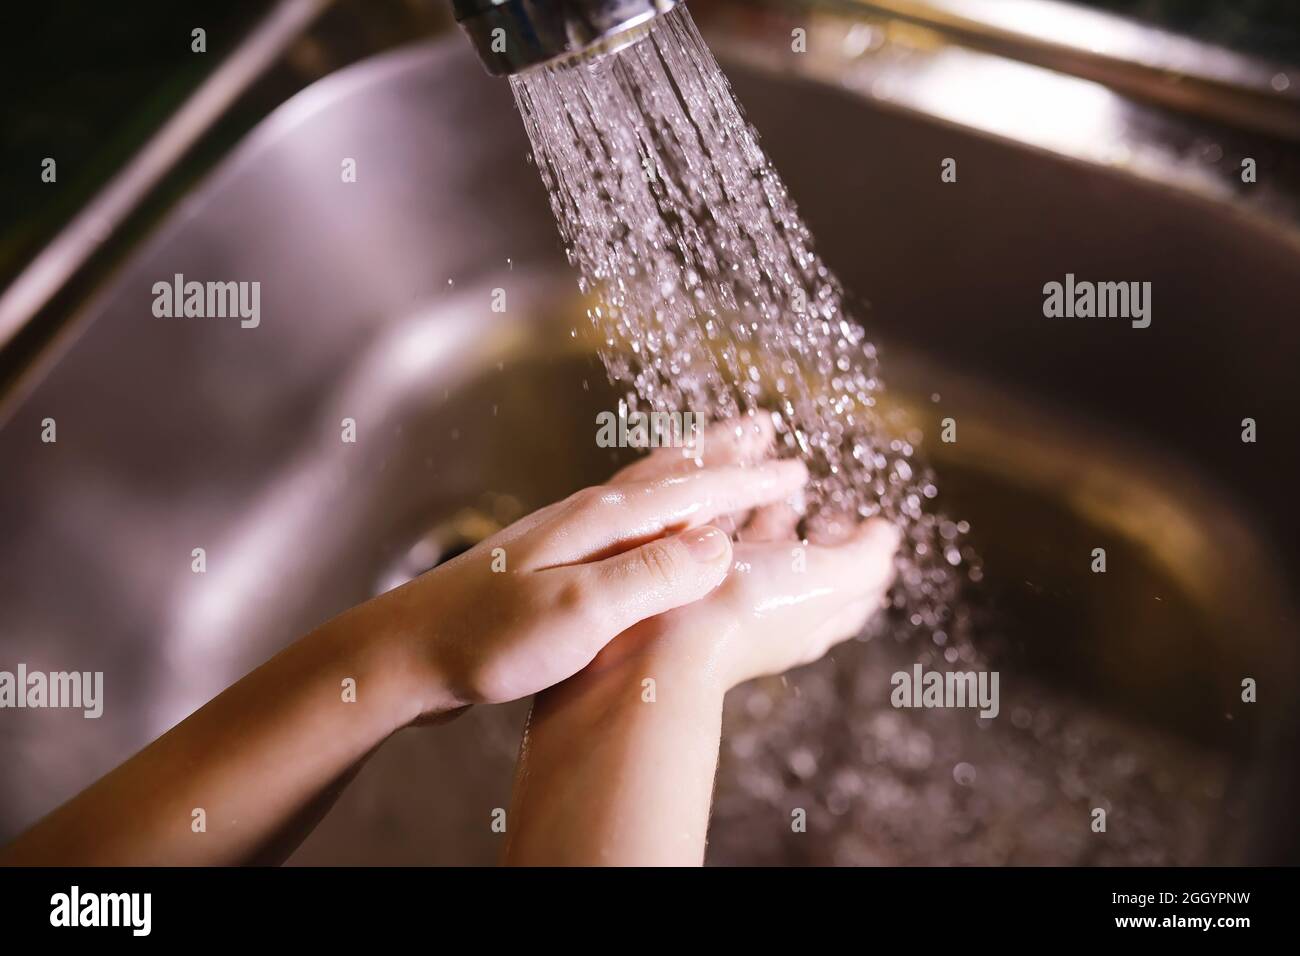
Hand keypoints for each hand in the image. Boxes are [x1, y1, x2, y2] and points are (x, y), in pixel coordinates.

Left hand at [364, 449, 808, 717]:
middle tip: (763, 428)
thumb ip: (650, 576)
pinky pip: (624, 525)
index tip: (794, 471)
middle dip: (720, 453)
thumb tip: (722, 544)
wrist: (399, 656)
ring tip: (718, 456)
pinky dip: (655, 512)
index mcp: (599, 523)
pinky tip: (650, 528)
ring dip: (688, 472)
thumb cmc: (482, 639)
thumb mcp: (577, 612)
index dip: (746, 481)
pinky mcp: (548, 568)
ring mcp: (563, 539)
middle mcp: (584, 518)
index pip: (690, 491)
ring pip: (643, 493)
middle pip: (666, 472)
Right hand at [582, 416, 899, 693]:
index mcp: (807, 620)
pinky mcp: (678, 579)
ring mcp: (718, 596)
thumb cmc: (743, 611)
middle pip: (798, 566)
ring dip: (759, 512)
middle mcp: (764, 611)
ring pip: (749, 549)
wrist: (655, 639)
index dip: (859, 552)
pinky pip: (707, 538)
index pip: (850, 590)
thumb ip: (865, 558)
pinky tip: (712, 487)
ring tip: (761, 476)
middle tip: (804, 489)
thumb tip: (886, 533)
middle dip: (805, 528)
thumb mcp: (825, 581)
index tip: (854, 517)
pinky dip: (717, 511)